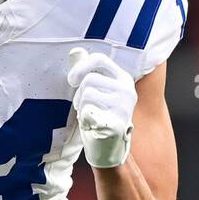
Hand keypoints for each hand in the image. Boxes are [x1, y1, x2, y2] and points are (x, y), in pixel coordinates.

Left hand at [67, 47, 136, 168]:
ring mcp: (123, 107)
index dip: (80, 67)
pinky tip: (91, 126)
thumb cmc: (98, 116)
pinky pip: (88, 112)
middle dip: (78, 95)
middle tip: (82, 107)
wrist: (108, 148)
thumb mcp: (95, 91)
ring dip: (80, 107)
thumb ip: (87, 72)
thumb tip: (76, 51)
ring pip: (87, 94)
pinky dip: (84, 120)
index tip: (71, 80)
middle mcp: (127, 90)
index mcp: (122, 78)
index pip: (99, 59)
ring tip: (88, 116)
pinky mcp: (116, 123)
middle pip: (89, 79)